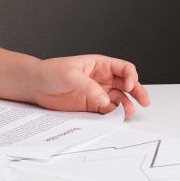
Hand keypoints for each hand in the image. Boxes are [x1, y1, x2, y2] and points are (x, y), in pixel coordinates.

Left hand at [29, 55, 150, 115]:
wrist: (35, 85)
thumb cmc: (50, 72)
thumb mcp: (70, 75)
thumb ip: (88, 86)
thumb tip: (105, 99)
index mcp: (98, 64)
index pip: (123, 68)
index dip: (130, 76)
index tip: (128, 86)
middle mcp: (101, 78)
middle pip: (127, 84)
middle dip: (137, 91)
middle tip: (144, 101)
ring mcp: (98, 92)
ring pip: (120, 98)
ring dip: (127, 104)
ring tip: (128, 112)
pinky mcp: (92, 104)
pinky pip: (109, 109)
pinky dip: (115, 113)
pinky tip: (115, 116)